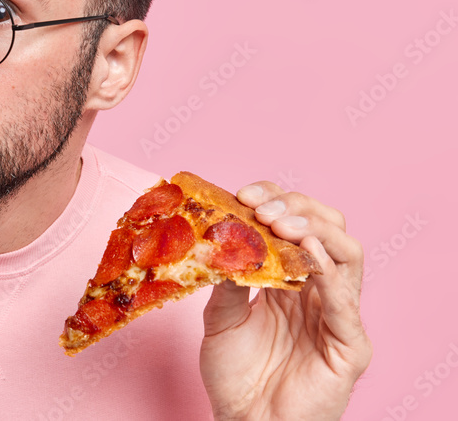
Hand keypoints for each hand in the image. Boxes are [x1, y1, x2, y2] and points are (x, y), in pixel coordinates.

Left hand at [199, 182, 371, 419]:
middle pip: (328, 229)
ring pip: (348, 255)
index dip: (275, 201)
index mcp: (292, 278)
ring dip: (315, 231)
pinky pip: (347, 304)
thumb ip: (228, 278)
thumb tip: (220, 234)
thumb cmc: (236, 375)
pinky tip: (308, 255)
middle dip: (297, 209)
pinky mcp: (350, 346)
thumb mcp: (220, 317)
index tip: (244, 195)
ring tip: (282, 225)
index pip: (297, 223)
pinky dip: (329, 275)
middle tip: (263, 209)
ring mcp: (339, 315)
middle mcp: (320, 290)